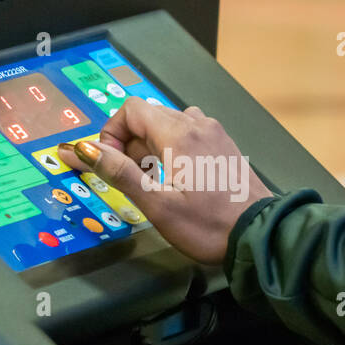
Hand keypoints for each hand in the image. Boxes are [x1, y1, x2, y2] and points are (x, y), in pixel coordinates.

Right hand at [57, 98, 272, 264]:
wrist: (260, 234)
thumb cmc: (208, 225)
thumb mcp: (158, 205)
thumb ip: (120, 174)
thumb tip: (84, 150)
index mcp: (179, 134)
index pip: (131, 109)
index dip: (111, 132)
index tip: (110, 162)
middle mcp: (197, 124)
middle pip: (149, 115)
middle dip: (128, 142)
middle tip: (129, 177)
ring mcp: (214, 133)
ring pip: (169, 124)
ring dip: (150, 145)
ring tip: (152, 179)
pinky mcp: (225, 146)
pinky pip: (189, 134)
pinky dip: (172, 147)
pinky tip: (176, 178)